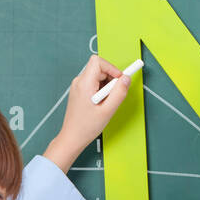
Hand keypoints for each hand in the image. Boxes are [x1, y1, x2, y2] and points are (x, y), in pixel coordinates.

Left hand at [44, 55, 132, 172]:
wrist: (72, 138)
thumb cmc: (86, 127)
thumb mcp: (108, 111)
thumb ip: (119, 93)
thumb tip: (127, 79)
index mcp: (84, 83)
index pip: (98, 61)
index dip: (112, 68)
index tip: (120, 80)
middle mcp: (79, 82)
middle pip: (99, 68)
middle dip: (110, 78)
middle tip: (114, 95)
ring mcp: (77, 86)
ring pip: (97, 76)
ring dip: (106, 86)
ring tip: (106, 102)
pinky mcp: (79, 91)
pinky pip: (93, 83)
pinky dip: (101, 90)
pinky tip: (101, 104)